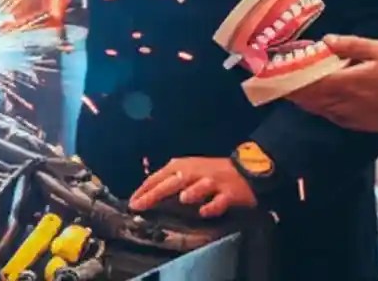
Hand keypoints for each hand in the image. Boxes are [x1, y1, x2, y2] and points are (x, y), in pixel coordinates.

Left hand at [129, 157, 256, 217]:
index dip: (144, 189)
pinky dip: (212, 206)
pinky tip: (205, 212)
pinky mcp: (229, 193)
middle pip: (174, 182)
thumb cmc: (211, 172)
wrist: (245, 169)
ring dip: (192, 192)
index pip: (160, 177)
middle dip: (155, 193)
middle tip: (139, 206)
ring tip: (182, 199)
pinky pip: (220, 201)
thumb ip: (170, 179)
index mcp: (184, 166)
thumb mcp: (189, 170)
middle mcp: (197, 172)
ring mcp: (214, 182)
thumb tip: (146, 193)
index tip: (131, 202)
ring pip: (200, 187)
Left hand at [287, 35, 377, 134]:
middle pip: (306, 98)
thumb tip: (327, 40)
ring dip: (303, 97)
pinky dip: (318, 104)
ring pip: (316, 108)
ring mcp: (348, 116)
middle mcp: (341, 104)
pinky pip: (329, 114)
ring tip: (295, 82)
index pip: (306, 84)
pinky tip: (320, 94)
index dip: (287, 79)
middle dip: (291, 88)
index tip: (273, 71)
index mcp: (345, 84)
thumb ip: (352, 45)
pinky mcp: (356, 124)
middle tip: (280, 75)